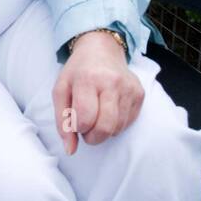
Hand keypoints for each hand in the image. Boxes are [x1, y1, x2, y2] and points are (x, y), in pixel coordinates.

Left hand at [53, 31, 143, 154]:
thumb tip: (70, 150)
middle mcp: (112, 82)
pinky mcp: (139, 93)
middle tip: (86, 128)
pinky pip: (128, 123)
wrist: (102, 50)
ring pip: (117, 128)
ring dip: (104, 130)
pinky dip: (116, 124)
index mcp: (88, 79)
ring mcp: (129, 88)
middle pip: (104, 128)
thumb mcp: (61, 91)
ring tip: (97, 115)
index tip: (76, 121)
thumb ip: (62, 122)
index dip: (78, 128)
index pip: (85, 118)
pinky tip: (109, 110)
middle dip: (92, 137)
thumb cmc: (78, 72)